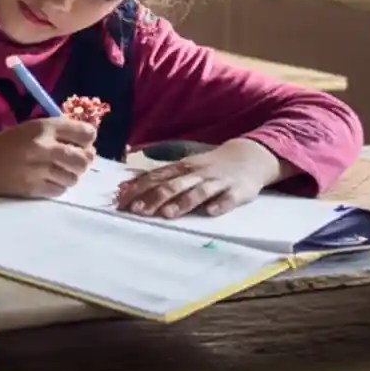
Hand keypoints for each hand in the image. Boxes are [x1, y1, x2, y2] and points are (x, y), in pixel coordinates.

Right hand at [0, 118, 97, 198]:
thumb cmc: (5, 143)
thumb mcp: (31, 128)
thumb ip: (58, 132)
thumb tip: (89, 143)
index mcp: (43, 126)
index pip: (85, 133)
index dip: (89, 139)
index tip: (84, 142)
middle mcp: (43, 146)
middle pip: (83, 158)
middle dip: (84, 161)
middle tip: (76, 160)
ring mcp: (38, 169)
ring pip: (73, 177)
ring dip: (71, 175)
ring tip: (59, 171)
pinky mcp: (32, 188)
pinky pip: (60, 190)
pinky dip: (59, 186)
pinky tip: (49, 180)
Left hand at [115, 139, 289, 218]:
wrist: (249, 156)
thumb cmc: (209, 166)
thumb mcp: (184, 167)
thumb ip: (160, 177)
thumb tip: (126, 186)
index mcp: (182, 168)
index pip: (156, 178)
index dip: (137, 189)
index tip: (120, 201)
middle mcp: (197, 173)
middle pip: (173, 185)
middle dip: (154, 198)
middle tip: (137, 211)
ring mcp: (217, 182)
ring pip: (198, 191)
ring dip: (182, 202)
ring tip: (167, 214)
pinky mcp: (237, 191)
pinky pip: (228, 198)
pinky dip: (220, 205)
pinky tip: (211, 212)